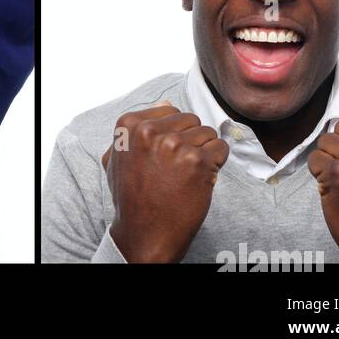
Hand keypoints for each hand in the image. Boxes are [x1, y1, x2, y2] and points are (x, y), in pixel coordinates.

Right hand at [101, 100, 228, 261]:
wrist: (144, 234)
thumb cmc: (131, 199)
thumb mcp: (117, 158)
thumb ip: (134, 130)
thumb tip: (165, 104)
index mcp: (129, 125)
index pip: (170, 112)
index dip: (175, 134)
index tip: (171, 154)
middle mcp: (150, 130)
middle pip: (190, 120)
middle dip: (192, 140)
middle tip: (182, 166)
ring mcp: (174, 145)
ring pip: (208, 133)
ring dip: (206, 153)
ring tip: (191, 174)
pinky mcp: (197, 162)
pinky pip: (221, 148)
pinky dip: (218, 162)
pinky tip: (204, 177)